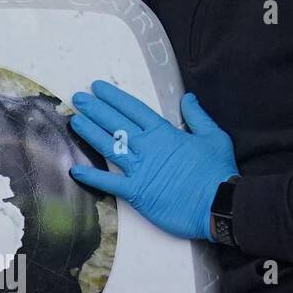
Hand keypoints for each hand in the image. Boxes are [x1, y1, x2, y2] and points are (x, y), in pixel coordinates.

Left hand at [69, 81, 237, 240]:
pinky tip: (75, 169)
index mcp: (164, 132)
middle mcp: (147, 148)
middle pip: (116, 123)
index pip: (133, 109)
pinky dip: (91, 177)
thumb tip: (188, 97)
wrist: (218, 205)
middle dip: (95, 109)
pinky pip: (109, 183)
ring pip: (109, 146)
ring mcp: (140, 170)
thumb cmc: (218, 172)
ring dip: (90, 133)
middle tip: (78, 99)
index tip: (98, 88)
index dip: (114, 97)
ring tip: (75, 121)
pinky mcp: (136, 192)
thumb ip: (197, 116)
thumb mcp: (213, 136)